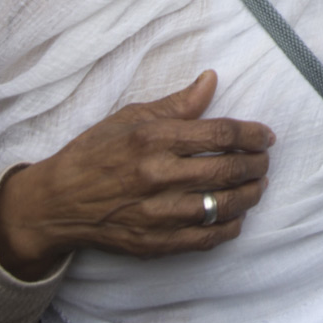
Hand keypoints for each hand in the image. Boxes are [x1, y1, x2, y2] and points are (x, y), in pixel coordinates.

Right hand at [0, 71, 271, 281]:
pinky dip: (228, 228)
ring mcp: (156, 213)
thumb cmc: (93, 154)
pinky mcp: (154, 242)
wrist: (56, 203)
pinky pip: (204, 238)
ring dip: (249, 196)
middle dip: (256, 164)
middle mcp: (157, 175)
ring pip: (221, 206)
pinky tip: (235, 217)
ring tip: (258, 186)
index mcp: (152, 139)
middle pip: (226, 169)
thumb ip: (176, 104)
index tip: (266, 136)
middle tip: (265, 161)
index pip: (219, 133)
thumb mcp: (130, 118)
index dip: (251, 134)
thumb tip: (211, 80)